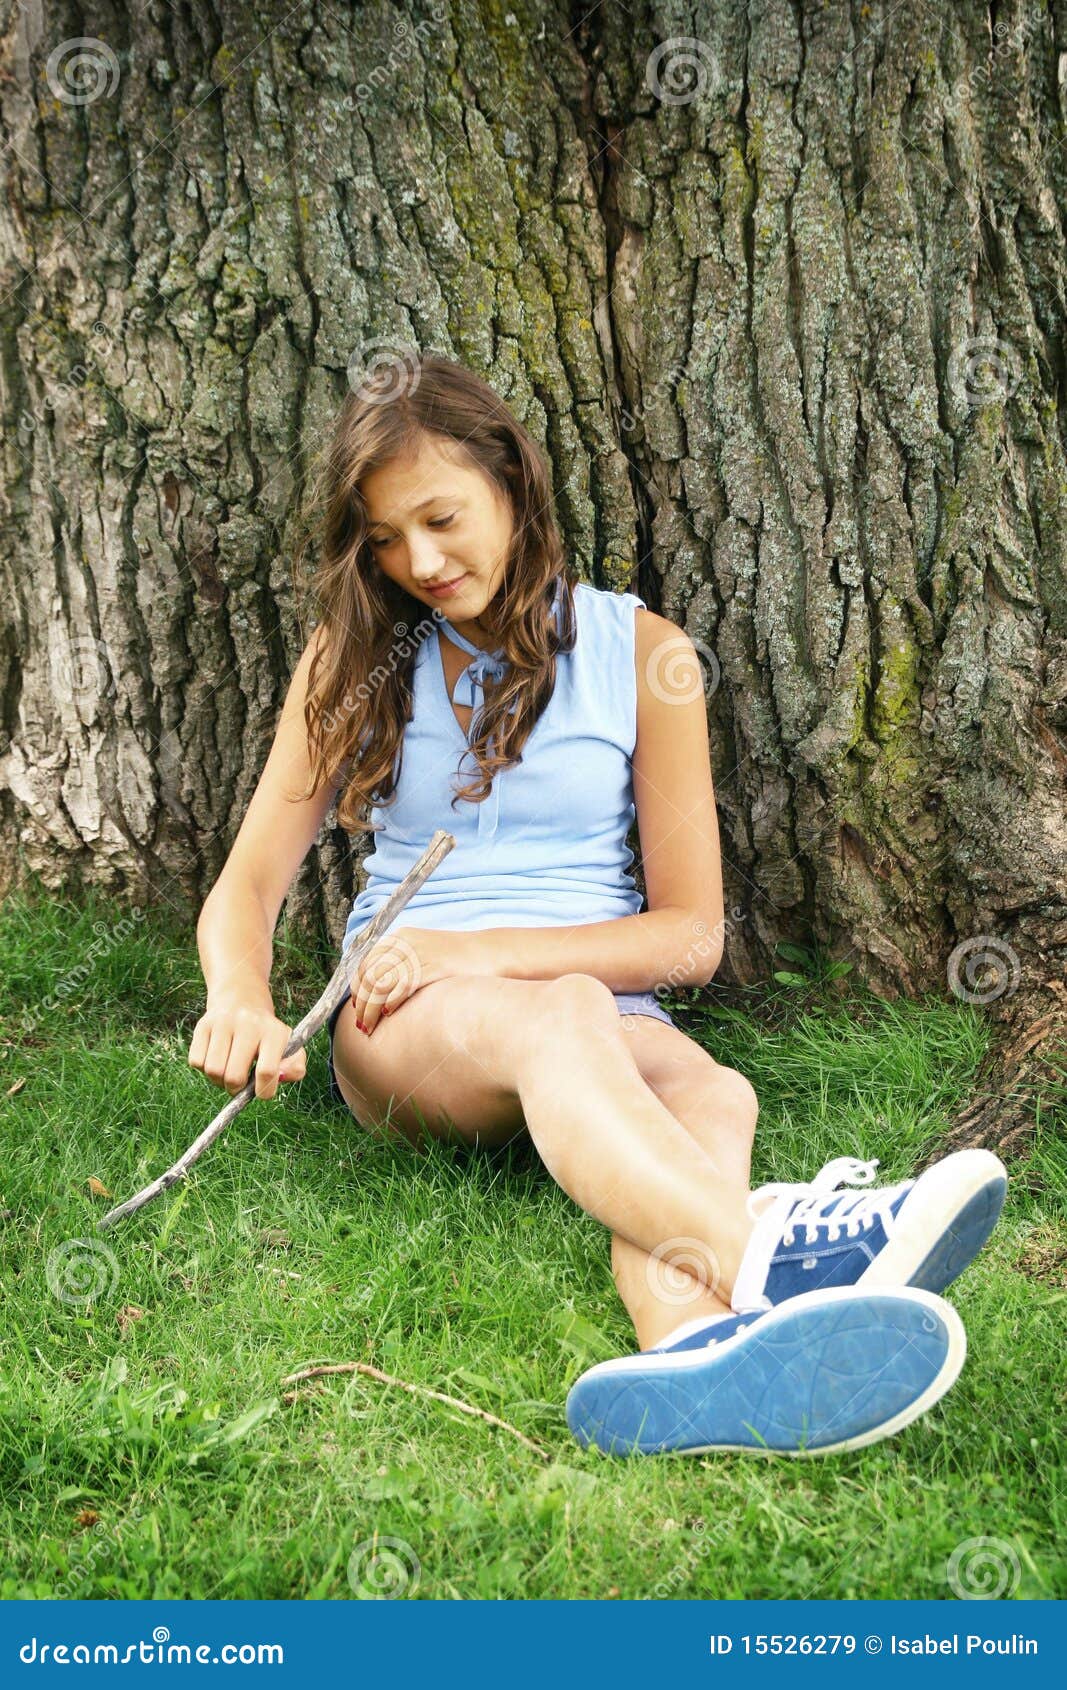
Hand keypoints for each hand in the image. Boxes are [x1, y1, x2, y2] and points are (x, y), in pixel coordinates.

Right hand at [188, 989, 307, 1100]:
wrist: (242, 999)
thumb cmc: (267, 1035)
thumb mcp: (289, 1047)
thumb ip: (295, 1068)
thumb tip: (279, 1078)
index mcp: (274, 1032)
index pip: (267, 1071)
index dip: (263, 1091)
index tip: (260, 1091)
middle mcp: (249, 1024)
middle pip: (234, 1077)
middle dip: (236, 1089)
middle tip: (241, 1082)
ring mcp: (224, 1023)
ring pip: (213, 1071)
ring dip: (219, 1080)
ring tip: (228, 1070)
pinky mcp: (203, 1025)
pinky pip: (196, 1062)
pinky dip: (204, 1068)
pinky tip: (216, 1057)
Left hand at [348, 927, 487, 1033]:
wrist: (491, 952)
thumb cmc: (459, 960)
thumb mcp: (424, 954)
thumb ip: (402, 966)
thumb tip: (378, 992)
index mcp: (400, 937)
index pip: (365, 963)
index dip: (357, 988)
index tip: (357, 1007)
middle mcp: (405, 943)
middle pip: (369, 974)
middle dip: (361, 1003)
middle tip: (361, 1024)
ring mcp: (419, 954)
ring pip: (380, 983)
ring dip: (370, 1009)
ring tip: (369, 1027)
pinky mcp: (432, 966)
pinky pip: (401, 986)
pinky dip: (390, 1002)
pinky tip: (389, 1015)